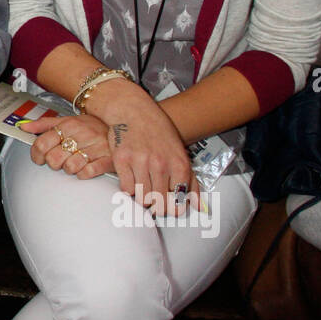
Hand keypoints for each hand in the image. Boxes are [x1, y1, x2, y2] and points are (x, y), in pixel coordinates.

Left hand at [19, 113, 112, 177]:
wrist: (123, 127)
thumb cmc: (91, 127)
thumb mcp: (67, 120)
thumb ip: (44, 124)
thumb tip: (23, 126)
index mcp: (68, 125)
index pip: (41, 143)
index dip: (36, 155)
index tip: (39, 158)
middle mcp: (81, 135)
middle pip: (53, 159)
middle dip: (54, 163)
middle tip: (60, 161)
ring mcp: (94, 147)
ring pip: (69, 167)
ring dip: (69, 169)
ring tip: (75, 163)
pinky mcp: (107, 160)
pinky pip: (87, 173)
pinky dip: (84, 174)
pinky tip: (86, 168)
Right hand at [57, 82, 197, 214]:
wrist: (134, 111)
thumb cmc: (159, 132)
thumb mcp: (180, 153)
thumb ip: (191, 181)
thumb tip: (199, 207)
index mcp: (179, 163)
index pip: (178, 202)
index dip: (173, 208)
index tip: (169, 205)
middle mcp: (160, 164)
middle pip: (159, 204)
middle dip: (157, 206)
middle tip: (155, 200)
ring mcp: (140, 161)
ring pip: (142, 198)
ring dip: (142, 197)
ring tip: (143, 188)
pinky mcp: (122, 159)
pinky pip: (126, 188)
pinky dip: (129, 188)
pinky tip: (132, 179)